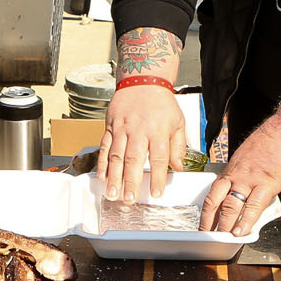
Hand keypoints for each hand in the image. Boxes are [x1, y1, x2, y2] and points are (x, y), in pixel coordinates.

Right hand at [99, 84, 186, 201]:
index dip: (158, 177)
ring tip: (112, 194)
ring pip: (116, 155)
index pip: (159, 158)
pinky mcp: (111, 126)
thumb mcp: (178, 122)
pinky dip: (102, 163)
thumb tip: (177, 167)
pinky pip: (105, 146)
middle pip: (134, 159)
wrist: (143, 81)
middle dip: (131, 182)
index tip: (156, 193)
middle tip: (129, 199)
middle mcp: (139, 130)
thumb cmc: (162, 104)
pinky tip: (101, 176)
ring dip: (114, 177)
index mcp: (158, 131)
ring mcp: (122, 128)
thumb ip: (178, 146)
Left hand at [199, 126, 280, 234]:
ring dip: (225, 225)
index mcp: (233, 168)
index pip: (214, 192)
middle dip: (210, 221)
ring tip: (222, 238)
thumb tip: (248, 186)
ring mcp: (251, 180)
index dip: (207, 210)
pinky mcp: (268, 183)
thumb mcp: (251, 156)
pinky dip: (246, 221)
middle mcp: (237, 175)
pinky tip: (242, 231)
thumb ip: (247, 172)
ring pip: (231, 206)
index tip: (205, 222)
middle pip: (216, 201)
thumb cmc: (275, 140)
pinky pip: (254, 206)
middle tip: (207, 234)